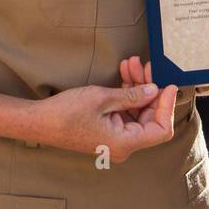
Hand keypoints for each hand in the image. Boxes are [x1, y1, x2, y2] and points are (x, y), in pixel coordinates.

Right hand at [38, 77, 177, 163]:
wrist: (39, 120)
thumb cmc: (66, 113)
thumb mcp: (102, 99)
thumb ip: (133, 96)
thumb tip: (154, 90)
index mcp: (124, 143)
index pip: (161, 130)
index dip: (168, 107)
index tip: (169, 85)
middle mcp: (123, 144)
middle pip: (150, 117)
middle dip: (150, 89)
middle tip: (145, 66)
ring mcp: (115, 137)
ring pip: (137, 111)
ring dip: (137, 86)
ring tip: (132, 64)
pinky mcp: (108, 129)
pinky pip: (125, 111)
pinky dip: (126, 93)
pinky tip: (124, 73)